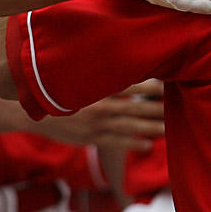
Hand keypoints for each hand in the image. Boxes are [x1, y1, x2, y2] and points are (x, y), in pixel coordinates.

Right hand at [32, 80, 164, 150]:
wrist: (35, 112)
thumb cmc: (63, 91)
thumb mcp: (80, 79)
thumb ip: (103, 76)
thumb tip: (128, 66)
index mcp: (97, 88)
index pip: (128, 85)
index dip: (148, 87)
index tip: (166, 85)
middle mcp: (98, 106)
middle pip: (133, 107)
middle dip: (154, 109)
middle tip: (174, 108)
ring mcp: (95, 124)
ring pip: (128, 127)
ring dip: (149, 128)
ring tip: (166, 129)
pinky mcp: (91, 138)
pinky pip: (116, 142)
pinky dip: (133, 144)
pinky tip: (148, 145)